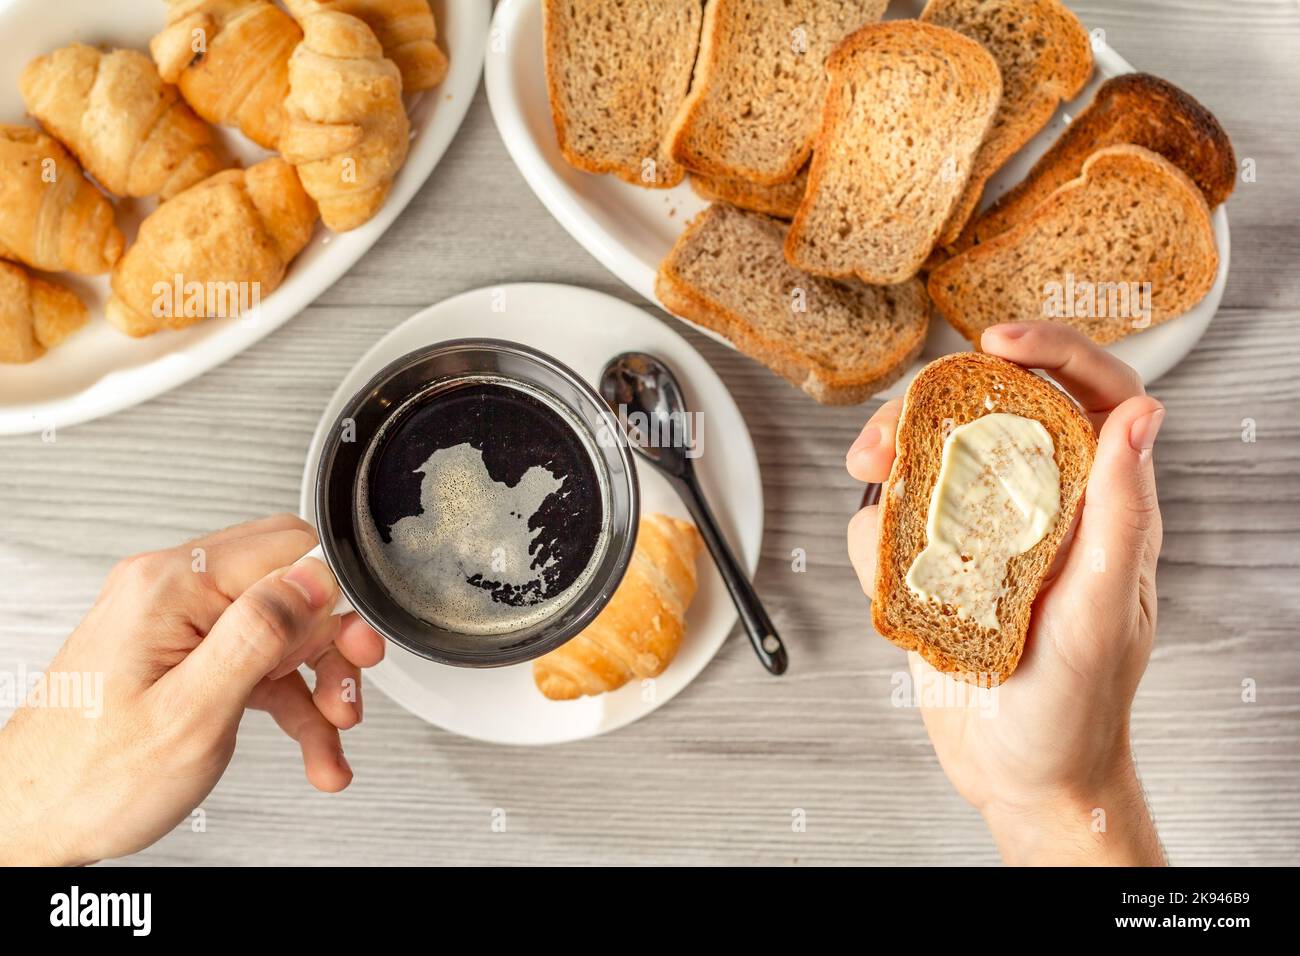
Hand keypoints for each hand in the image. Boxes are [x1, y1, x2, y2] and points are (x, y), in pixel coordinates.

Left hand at [0, 514, 383, 865]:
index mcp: (169, 588)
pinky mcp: (177, 653)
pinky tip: (311, 744)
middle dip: (331, 642)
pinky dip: (287, 701)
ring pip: (278, 630)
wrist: (32, 820)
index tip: (353, 644)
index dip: (332, 597)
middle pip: (287, 587)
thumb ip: (258, 634)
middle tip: (350, 686)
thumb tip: (314, 578)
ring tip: (332, 735)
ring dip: (315, 682)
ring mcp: (172, 622)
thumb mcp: (193, 712)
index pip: (285, 549)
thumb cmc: (91, 780)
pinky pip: (252, 661)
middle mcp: (168, 592)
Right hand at [847, 323, 1166, 865]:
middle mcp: (1040, 508)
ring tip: (869, 489)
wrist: (1020, 776)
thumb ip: (1118, 513)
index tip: (994, 340)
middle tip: (884, 437)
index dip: (1050, 351)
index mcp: (1099, 505)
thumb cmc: (1077, 708)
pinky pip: (889, 529)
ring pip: (925, 462)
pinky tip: (893, 589)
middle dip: (929, 412)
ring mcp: (982, 536)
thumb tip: (1142, 414)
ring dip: (888, 473)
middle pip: (984, 415)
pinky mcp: (934, 567)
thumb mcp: (1103, 612)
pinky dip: (876, 549)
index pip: (1088, 396)